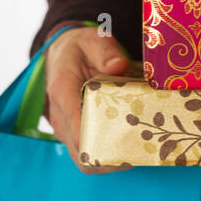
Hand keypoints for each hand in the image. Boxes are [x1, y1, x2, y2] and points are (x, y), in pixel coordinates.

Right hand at [44, 26, 129, 172]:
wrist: (62, 54)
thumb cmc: (80, 48)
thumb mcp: (93, 40)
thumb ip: (105, 51)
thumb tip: (119, 66)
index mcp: (63, 92)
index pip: (76, 126)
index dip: (99, 142)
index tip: (126, 143)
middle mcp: (61, 116)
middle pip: (82, 152)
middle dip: (111, 157)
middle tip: (140, 148)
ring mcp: (66, 128)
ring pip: (85, 159)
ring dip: (111, 160)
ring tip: (139, 149)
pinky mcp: (73, 132)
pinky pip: (88, 153)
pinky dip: (107, 156)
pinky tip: (130, 147)